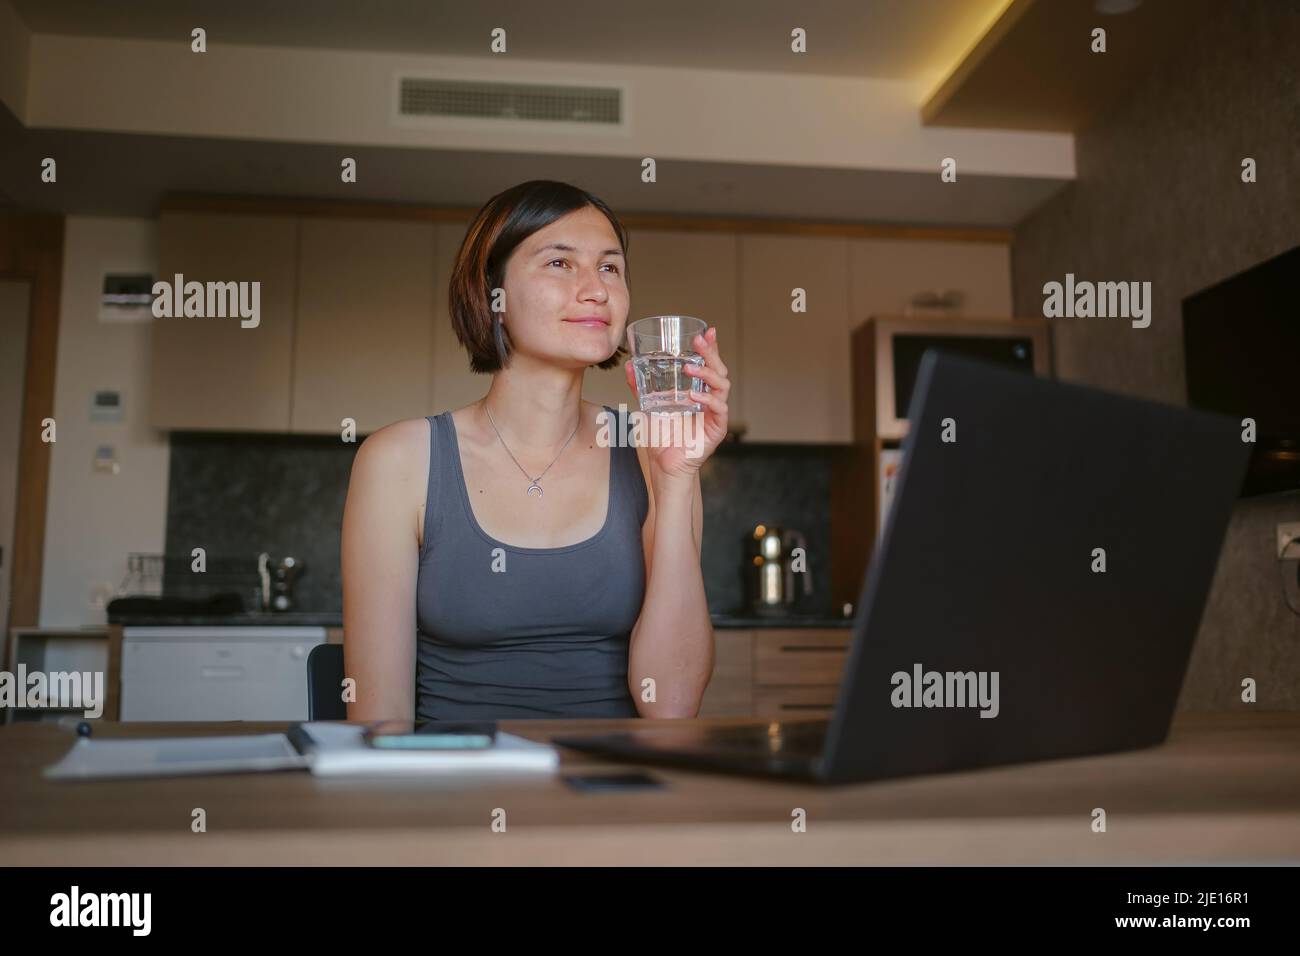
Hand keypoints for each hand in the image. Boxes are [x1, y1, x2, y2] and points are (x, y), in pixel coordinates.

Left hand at [624, 326, 730, 485]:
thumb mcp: (649, 406)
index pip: (709, 365)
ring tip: (690, 368)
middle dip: (712, 353)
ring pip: (722, 386)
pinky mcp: (717, 429)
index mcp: (699, 391)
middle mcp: (711, 400)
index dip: (711, 348)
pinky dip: (708, 400)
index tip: (707, 331)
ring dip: (707, 374)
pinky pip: (719, 409)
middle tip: (699, 341)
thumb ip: (640, 387)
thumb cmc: (662, 437)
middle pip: (719, 370)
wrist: (664, 465)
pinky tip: (695, 396)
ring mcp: (716, 414)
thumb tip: (629, 366)